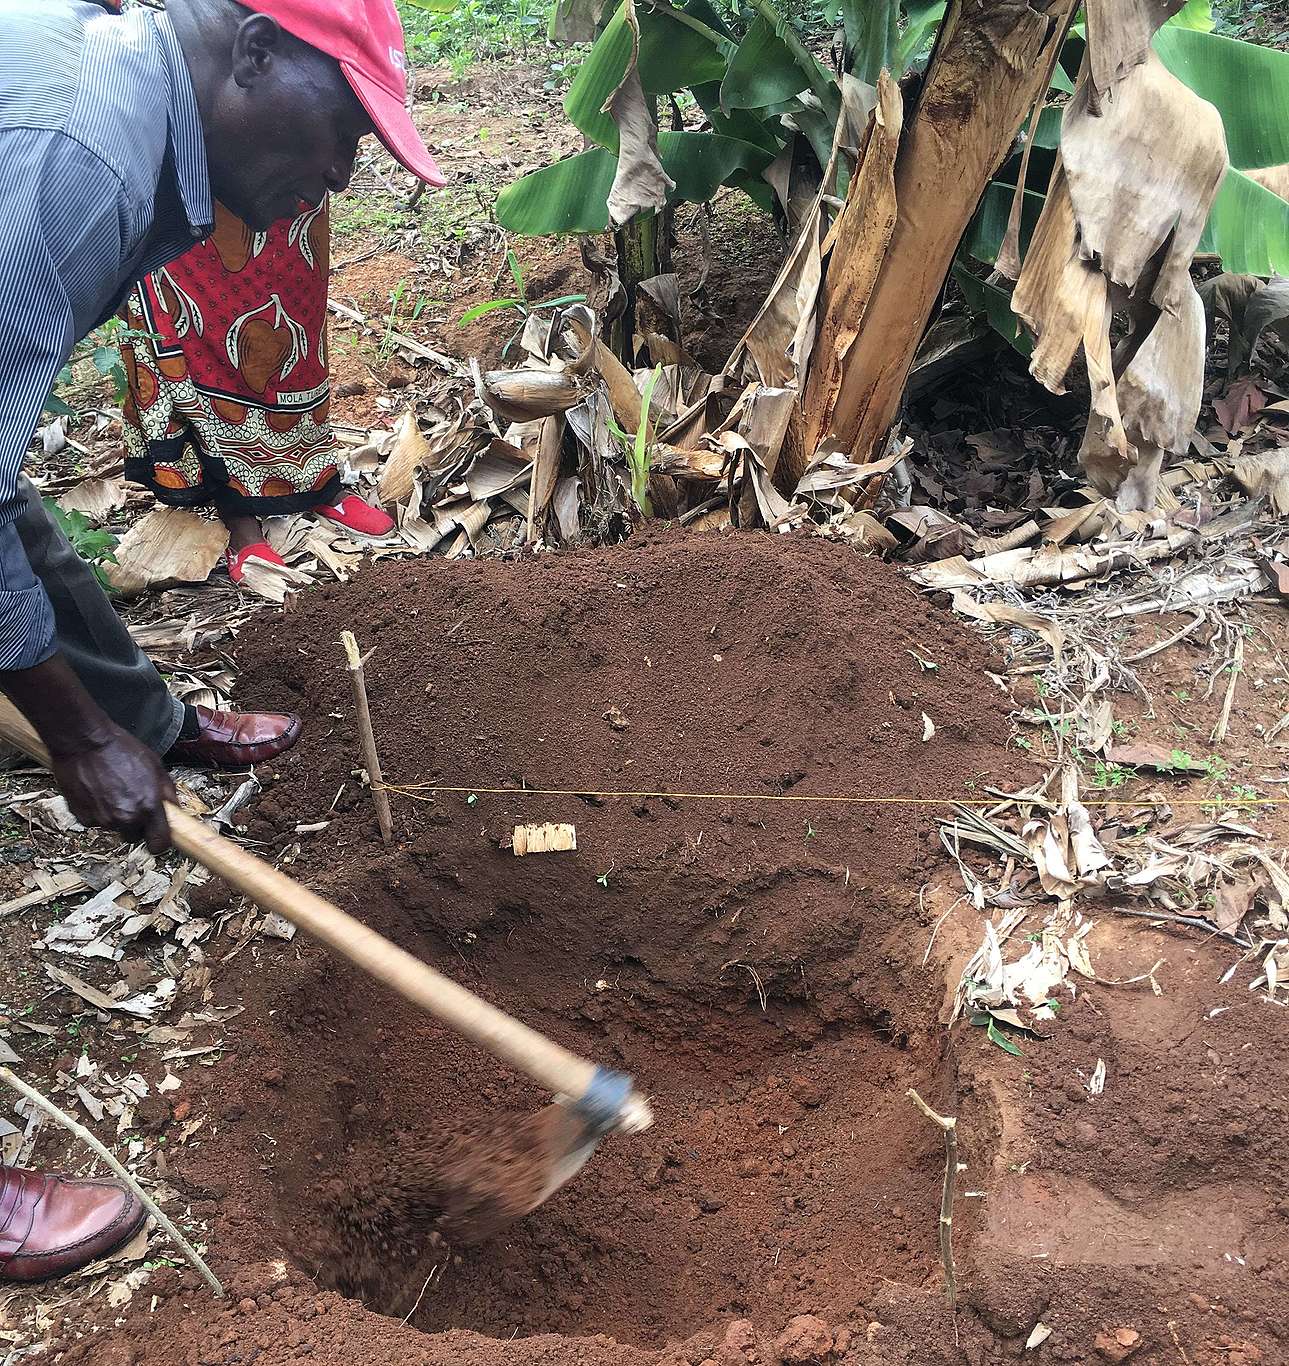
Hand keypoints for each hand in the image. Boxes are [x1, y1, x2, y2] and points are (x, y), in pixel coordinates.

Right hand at [2, 652, 175, 854]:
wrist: (85, 742)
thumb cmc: (122, 749)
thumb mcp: (155, 765)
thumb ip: (167, 792)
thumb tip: (174, 809)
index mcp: (148, 807)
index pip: (159, 844)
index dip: (160, 842)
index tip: (157, 837)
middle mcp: (126, 818)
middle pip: (134, 837)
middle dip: (135, 825)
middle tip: (130, 802)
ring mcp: (102, 820)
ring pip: (113, 828)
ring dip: (114, 816)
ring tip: (111, 790)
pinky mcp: (82, 817)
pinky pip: (94, 821)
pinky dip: (95, 811)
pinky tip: (95, 791)